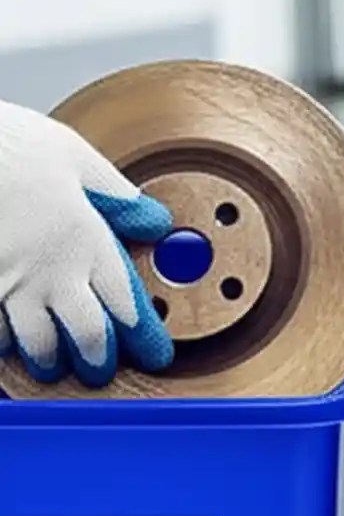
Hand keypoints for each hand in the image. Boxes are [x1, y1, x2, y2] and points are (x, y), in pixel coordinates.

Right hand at [0, 100, 173, 387]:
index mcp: (86, 241)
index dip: (145, 336)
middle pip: (88, 337)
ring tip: (53, 364)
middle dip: (97, 359)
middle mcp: (51, 273)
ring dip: (49, 358)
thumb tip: (156, 222)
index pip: (128, 305)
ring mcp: (6, 286)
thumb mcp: (74, 158)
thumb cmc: (7, 146)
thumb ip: (118, 196)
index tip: (156, 354)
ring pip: (36, 344)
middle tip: (100, 369)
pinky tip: (7, 341)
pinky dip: (3, 343)